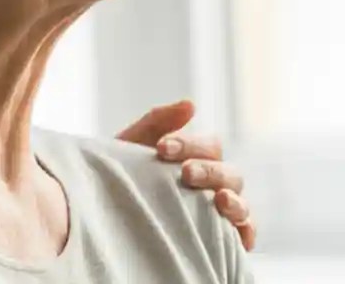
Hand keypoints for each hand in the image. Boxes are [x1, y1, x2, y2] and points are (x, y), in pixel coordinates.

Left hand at [116, 100, 256, 251]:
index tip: (162, 148)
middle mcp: (214, 184)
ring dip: (234, 200)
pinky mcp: (223, 241)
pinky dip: (246, 232)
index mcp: (197, 159)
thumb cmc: (118, 177)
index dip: (190, 144)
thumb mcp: (129, 147)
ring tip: (219, 199)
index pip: (209, 146)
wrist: (98, 217)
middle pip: (229, 173)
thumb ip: (156, 122)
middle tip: (185, 173)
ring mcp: (221, 213)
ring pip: (241, 203)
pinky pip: (245, 235)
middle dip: (209, 171)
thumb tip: (191, 104)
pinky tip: (235, 233)